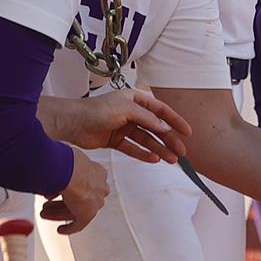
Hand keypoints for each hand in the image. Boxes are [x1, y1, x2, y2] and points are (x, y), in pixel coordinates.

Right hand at [42, 149, 107, 233]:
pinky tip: (60, 230)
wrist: (71, 171)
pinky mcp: (88, 214)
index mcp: (98, 172)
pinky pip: (78, 224)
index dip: (69, 188)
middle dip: (61, 202)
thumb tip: (49, 167)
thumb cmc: (67, 161)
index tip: (58, 192)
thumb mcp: (66, 159)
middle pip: (79, 198)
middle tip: (47, 204)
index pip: (85, 183)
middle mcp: (100, 187)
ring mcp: (95, 201)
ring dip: (59, 212)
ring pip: (76, 210)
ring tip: (44, 212)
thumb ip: (62, 166)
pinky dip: (69, 228)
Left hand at [52, 89, 191, 161]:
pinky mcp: (116, 140)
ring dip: (159, 149)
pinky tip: (154, 160)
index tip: (187, 132)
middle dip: (169, 140)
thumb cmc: (97, 110)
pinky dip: (143, 154)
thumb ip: (146, 118)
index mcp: (136, 100)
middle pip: (156, 128)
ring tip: (171, 160)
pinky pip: (134, 148)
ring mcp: (124, 127)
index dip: (175, 121)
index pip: (161, 111)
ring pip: (146, 140)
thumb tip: (165, 127)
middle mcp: (132, 113)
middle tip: (182, 152)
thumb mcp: (126, 109)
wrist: (73, 123)